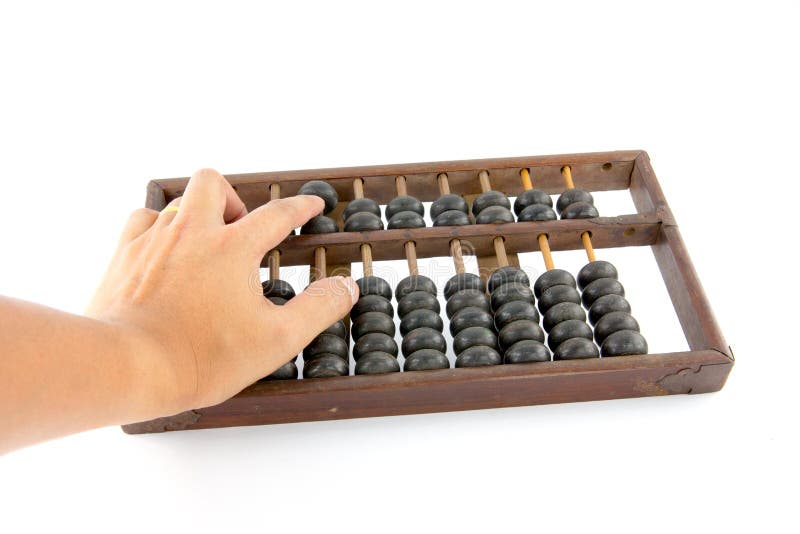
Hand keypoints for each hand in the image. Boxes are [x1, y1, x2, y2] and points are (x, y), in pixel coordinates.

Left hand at [86, 169, 357, 416]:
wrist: (128, 365)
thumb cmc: (202, 356)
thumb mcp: (277, 338)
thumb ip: (319, 308)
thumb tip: (346, 286)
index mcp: (233, 248)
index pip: (277, 214)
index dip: (300, 207)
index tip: (312, 203)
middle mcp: (192, 232)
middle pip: (214, 183)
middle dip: (233, 197)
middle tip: (241, 227)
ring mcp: (153, 241)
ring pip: (177, 201)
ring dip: (196, 212)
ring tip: (205, 241)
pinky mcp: (123, 256)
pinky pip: (141, 221)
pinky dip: (157, 228)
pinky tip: (164, 251)